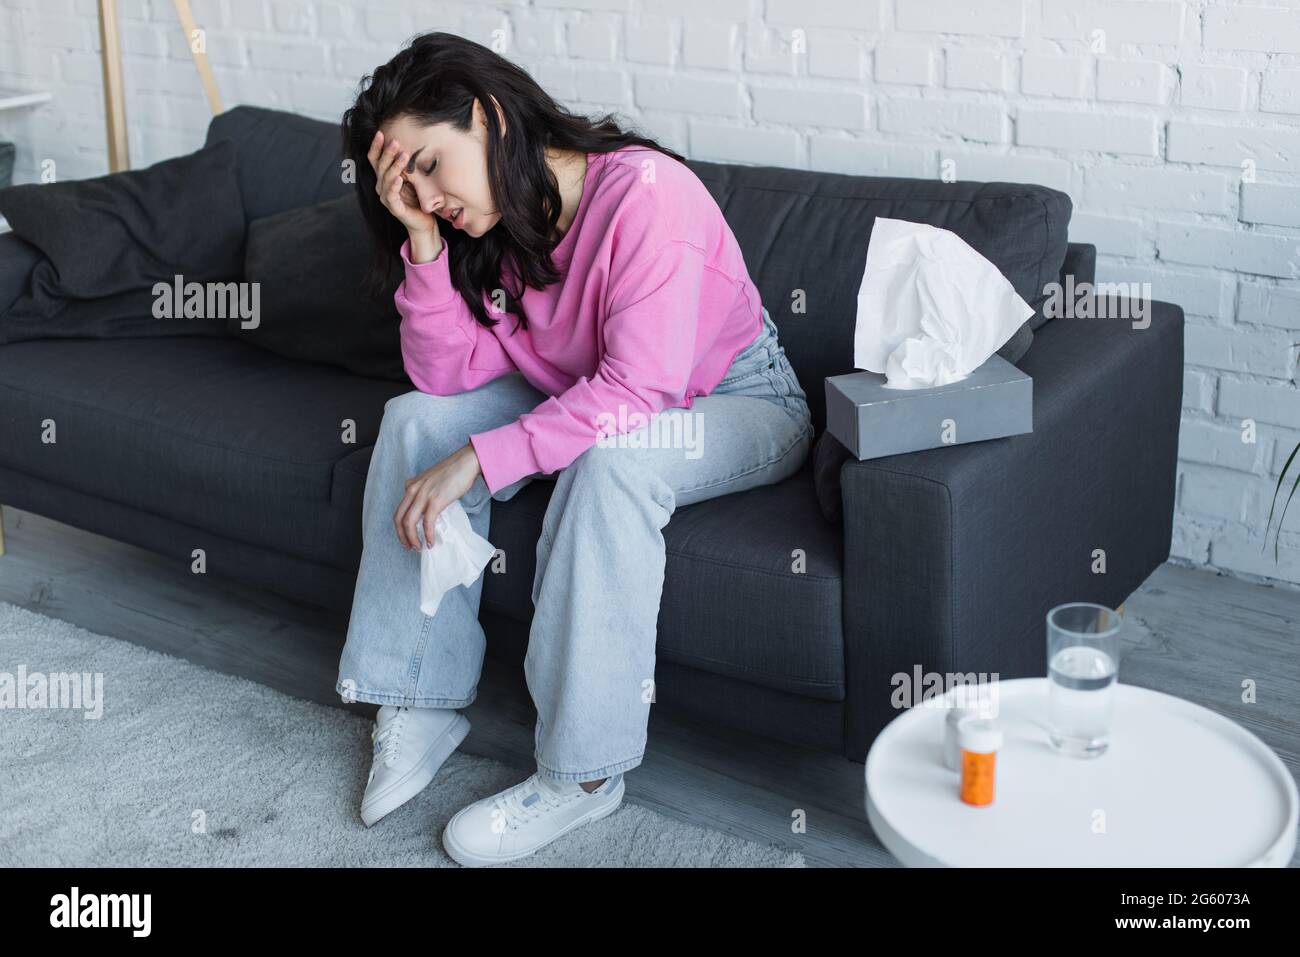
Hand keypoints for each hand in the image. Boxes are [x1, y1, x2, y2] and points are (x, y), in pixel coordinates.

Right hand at [368, 129, 441, 244]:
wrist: (423, 221)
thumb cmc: (417, 198)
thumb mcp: (412, 178)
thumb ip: (407, 165)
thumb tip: (410, 144)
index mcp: (384, 178)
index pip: (375, 159)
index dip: (376, 146)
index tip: (380, 132)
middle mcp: (381, 187)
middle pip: (380, 167)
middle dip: (387, 153)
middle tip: (395, 142)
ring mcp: (386, 198)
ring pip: (386, 179)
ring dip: (395, 166)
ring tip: (404, 156)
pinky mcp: (394, 209)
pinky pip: (391, 196)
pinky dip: (394, 186)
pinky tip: (399, 178)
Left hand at [393, 443, 481, 550]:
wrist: (465, 463)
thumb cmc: (452, 472)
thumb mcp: (430, 480)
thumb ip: (423, 491)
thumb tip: (426, 509)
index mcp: (411, 486)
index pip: (399, 511)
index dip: (400, 528)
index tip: (406, 537)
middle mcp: (413, 490)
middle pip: (399, 519)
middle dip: (402, 536)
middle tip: (409, 547)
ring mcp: (423, 495)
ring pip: (409, 523)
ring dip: (412, 539)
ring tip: (418, 547)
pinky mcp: (435, 500)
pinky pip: (427, 522)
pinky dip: (428, 535)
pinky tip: (431, 542)